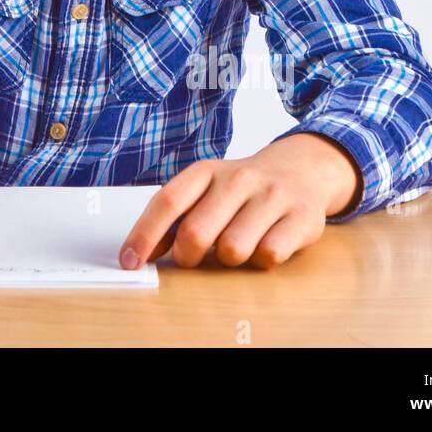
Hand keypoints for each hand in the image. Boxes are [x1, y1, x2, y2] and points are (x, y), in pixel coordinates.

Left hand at [118, 132, 362, 269]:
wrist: (301, 169)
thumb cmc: (241, 189)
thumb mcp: (205, 190)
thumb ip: (175, 217)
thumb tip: (140, 253)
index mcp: (206, 170)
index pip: (167, 202)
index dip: (144, 235)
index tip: (130, 262)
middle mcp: (238, 178)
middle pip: (196, 233)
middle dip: (188, 257)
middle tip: (194, 257)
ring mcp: (271, 196)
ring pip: (233, 250)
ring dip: (228, 259)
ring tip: (237, 243)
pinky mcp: (302, 217)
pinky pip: (269, 256)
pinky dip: (261, 260)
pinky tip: (265, 243)